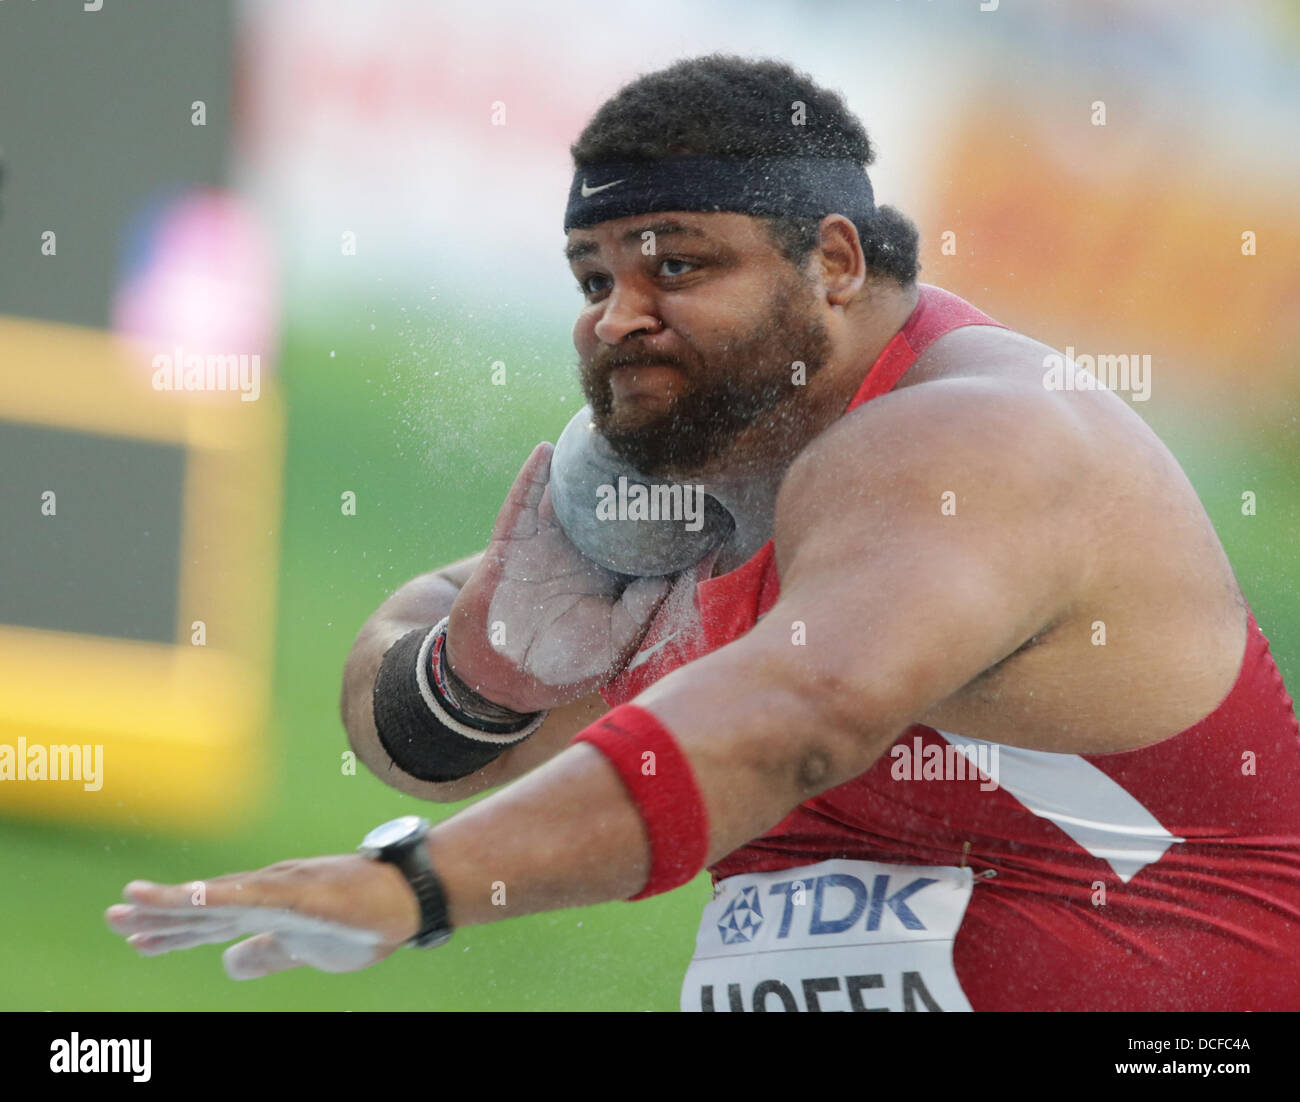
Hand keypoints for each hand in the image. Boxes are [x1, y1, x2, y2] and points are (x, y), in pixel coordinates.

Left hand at [104, 854, 420, 979]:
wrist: (411, 897)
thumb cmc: (365, 919)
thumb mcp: (306, 948)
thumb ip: (269, 952)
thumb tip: (230, 963)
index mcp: (268, 909)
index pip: (209, 921)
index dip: (170, 930)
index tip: (132, 934)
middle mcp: (268, 892)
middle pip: (205, 906)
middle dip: (158, 912)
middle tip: (114, 914)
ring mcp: (286, 888)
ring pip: (222, 896)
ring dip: (179, 899)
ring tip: (137, 900)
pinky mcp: (307, 892)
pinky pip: (261, 894)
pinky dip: (230, 892)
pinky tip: (202, 893)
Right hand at [446, 442, 670, 712]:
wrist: (503, 677)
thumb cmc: (564, 665)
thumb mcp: (617, 639)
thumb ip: (647, 605)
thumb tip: (684, 570)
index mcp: (607, 572)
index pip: (636, 532)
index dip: (658, 510)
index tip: (687, 484)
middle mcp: (578, 551)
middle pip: (603, 503)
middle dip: (623, 476)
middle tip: (650, 444)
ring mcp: (544, 544)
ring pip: (564, 495)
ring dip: (578, 466)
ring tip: (601, 434)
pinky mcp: (513, 544)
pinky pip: (521, 504)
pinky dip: (531, 477)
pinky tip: (547, 450)